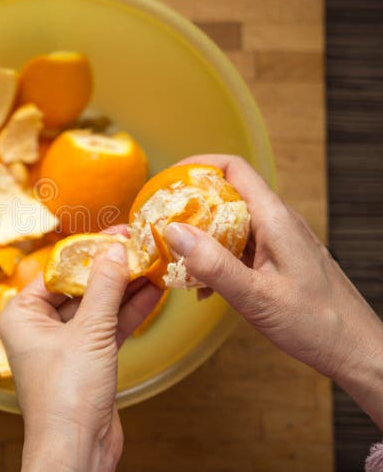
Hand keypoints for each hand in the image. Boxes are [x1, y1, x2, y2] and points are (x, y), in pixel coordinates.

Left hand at [0, 234, 162, 471]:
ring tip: (152, 263)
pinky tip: (152, 292)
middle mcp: (38, 327)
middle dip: (110, 268)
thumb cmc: (65, 396)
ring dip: (125, 288)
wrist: (76, 450)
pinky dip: (129, 311)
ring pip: (97, 306)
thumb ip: (103, 289)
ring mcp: (64, 344)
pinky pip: (108, 326)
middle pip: (79, 286)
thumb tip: (114, 250)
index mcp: (22, 315)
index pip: (57, 270)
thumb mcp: (88, 333)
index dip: (88, 250)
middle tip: (138, 245)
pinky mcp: (87, 360)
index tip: (115, 233)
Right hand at [162, 154, 382, 428]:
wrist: (356, 350)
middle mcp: (278, 223)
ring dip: (201, 235)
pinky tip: (204, 286)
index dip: (198, 166)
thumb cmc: (318, 325)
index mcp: (275, 220)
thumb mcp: (256, 296)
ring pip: (231, 223)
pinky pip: (240, 247)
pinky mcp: (278, 261)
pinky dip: (216, 258)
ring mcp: (279, 242)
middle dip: (190, 204)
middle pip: (227, 194)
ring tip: (175, 256)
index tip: (167, 180)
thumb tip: (173, 232)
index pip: (234, 169)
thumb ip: (213, 265)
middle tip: (160, 221)